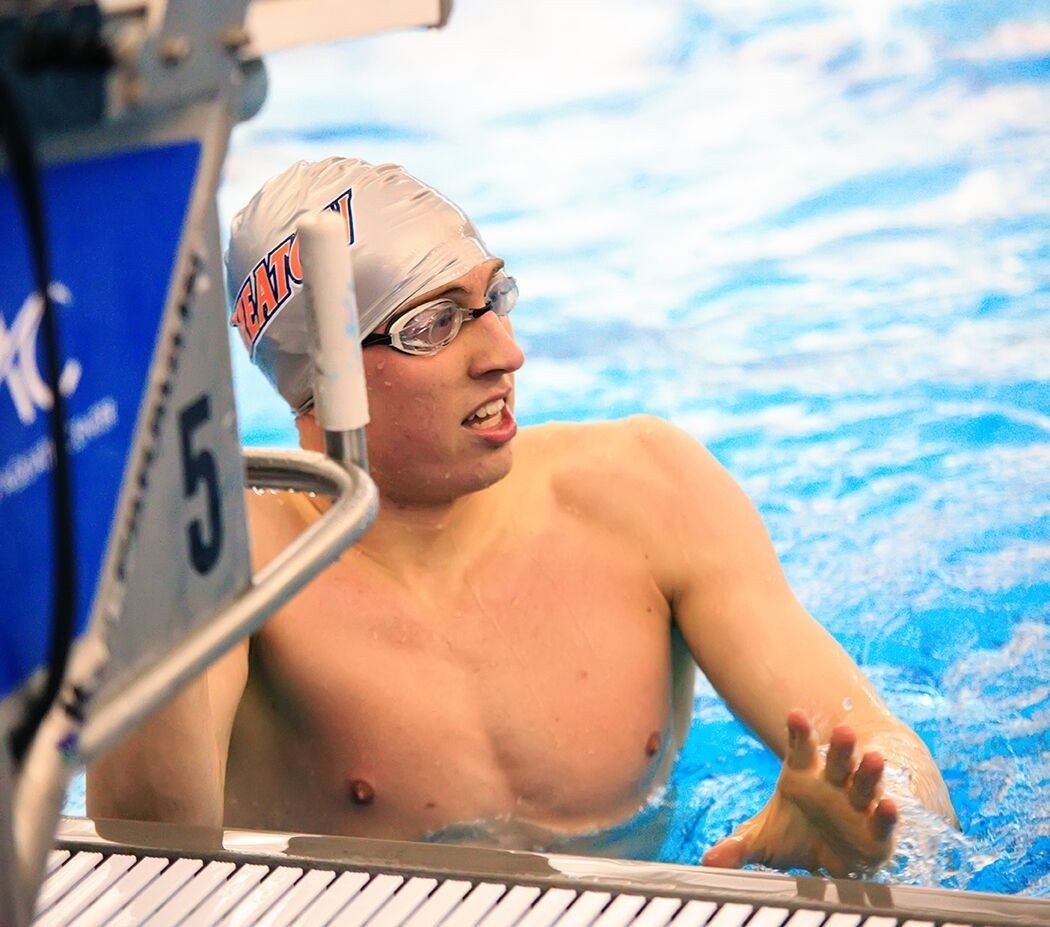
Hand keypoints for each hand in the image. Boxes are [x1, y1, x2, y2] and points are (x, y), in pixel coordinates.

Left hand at [702, 710, 898, 876]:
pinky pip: (882, 822)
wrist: (825, 862)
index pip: (800, 749)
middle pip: (837, 761)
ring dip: (869, 773)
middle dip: (841, 747)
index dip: (799, 732)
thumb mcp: (761, 841)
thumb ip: (738, 847)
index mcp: (802, 776)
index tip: (795, 714)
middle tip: (844, 731)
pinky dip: (887, 815)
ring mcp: (856, 806)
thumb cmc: (793, 837)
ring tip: (874, 758)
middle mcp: (832, 785)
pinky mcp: (876, 833)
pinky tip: (890, 806)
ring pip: (864, 784)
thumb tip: (708, 861)